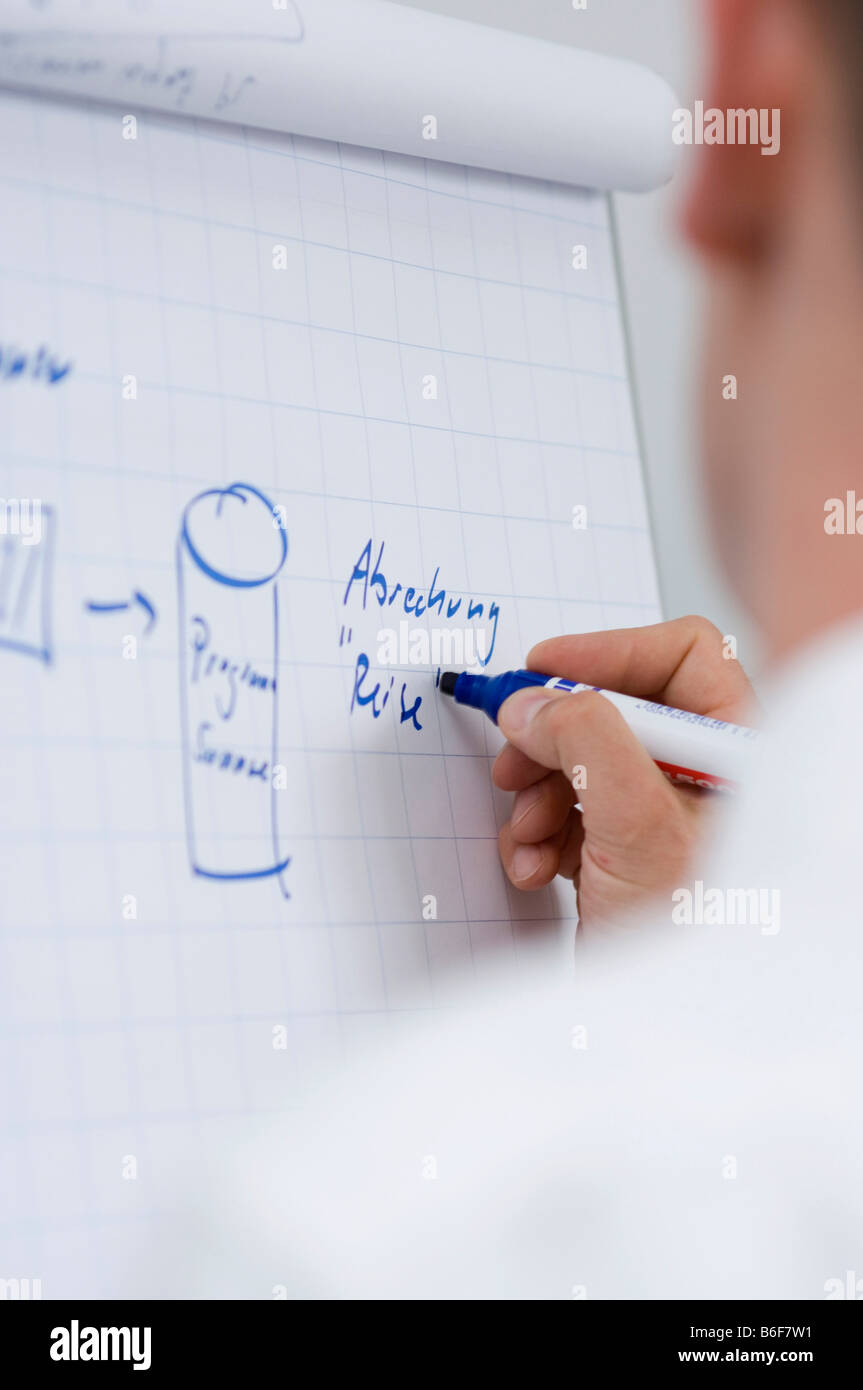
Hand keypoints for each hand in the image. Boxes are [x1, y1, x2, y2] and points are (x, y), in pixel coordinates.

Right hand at [493, 618, 758, 928]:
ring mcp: (663, 817)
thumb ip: (584, 740)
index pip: (680, 654)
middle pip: (614, 707)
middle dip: (552, 738)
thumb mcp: (637, 822)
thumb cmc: (690, 936)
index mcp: (736, 750)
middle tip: (514, 759)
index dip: (607, 651)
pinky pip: (569, 814)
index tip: (541, 670)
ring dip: (537, 797)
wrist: (664, 1033)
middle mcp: (704, 777)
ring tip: (530, 836)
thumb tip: (533, 702)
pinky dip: (540, 836)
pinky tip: (536, 869)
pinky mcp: (626, 854)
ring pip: (580, 763)